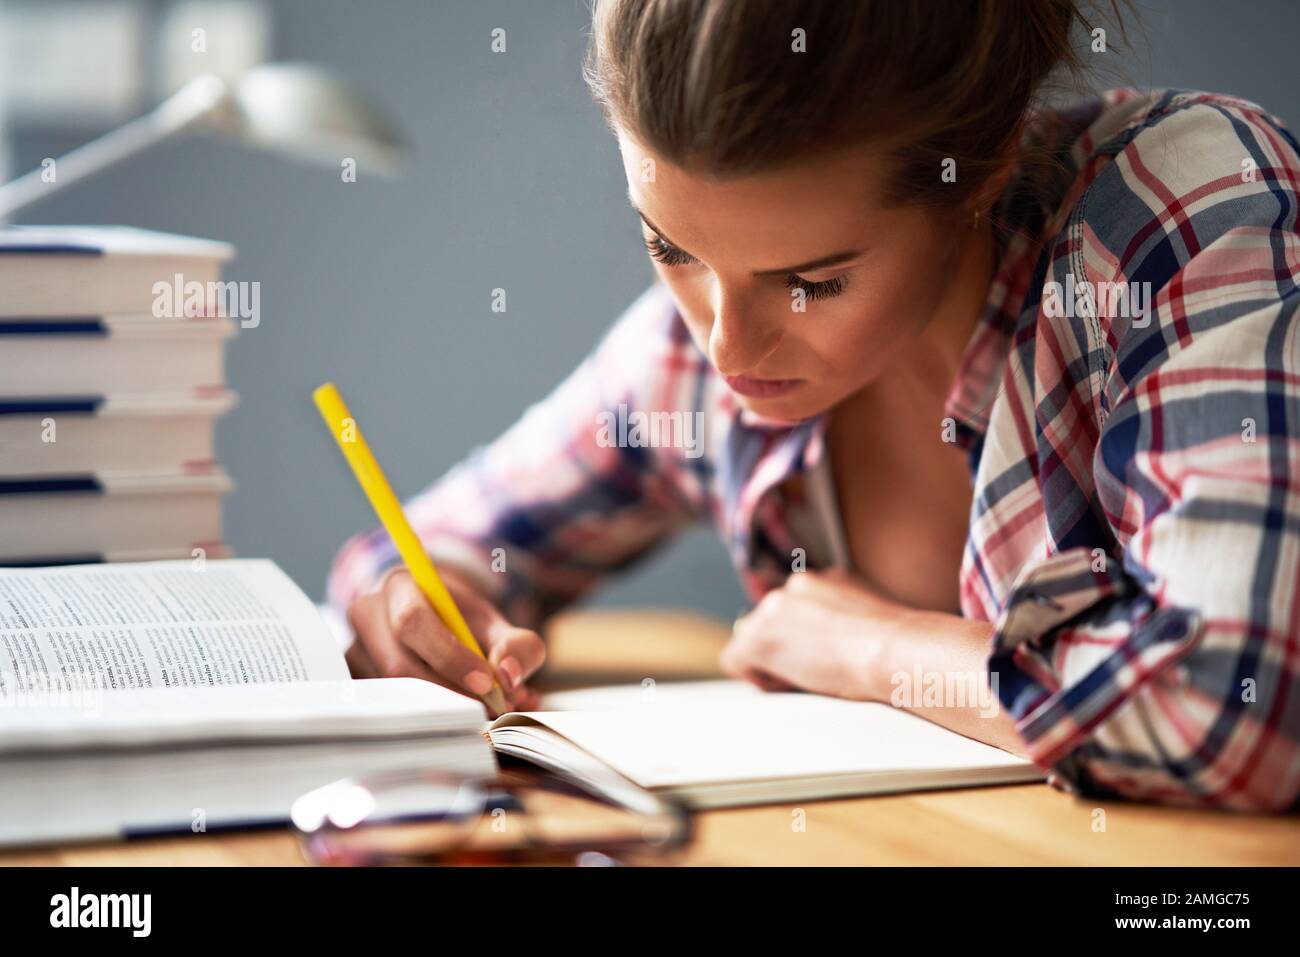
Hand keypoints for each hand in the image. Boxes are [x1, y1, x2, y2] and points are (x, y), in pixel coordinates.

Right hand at [345, 567, 543, 714]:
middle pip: (399, 666)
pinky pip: (390, 712)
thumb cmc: (463, 623)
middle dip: (451, 693)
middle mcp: (368, 616)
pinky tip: (462, 716)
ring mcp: (356, 653)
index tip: (487, 682)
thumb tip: (508, 676)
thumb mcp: (496, 624)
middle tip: (493, 708)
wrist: (435, 622)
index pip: (413, 622)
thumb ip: (517, 645)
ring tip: (488, 711)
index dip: (450, 657)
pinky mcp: (357, 684)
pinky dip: (431, 721)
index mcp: (400, 587)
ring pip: (394, 695)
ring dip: (446, 711)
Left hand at [721, 567, 915, 700]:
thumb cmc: (896, 647)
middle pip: (770, 624)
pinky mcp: (758, 637)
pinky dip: (759, 679)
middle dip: (786, 650)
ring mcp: (773, 609)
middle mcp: (794, 586)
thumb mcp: (873, 617)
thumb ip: (844, 617)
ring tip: (811, 678)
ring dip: (775, 663)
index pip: (794, 610)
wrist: (893, 651)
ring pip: (753, 641)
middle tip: (820, 672)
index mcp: (824, 580)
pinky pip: (736, 661)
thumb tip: (831, 641)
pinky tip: (793, 684)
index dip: (804, 640)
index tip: (827, 657)